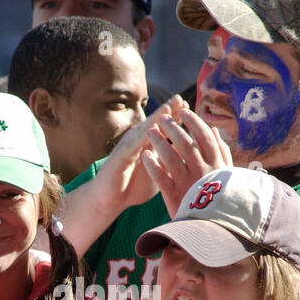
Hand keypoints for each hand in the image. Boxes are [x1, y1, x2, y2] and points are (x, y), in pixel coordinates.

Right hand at [54, 96, 187, 256]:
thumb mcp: (158, 173)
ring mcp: (128, 147)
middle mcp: (137, 142)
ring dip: (157, 117)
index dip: (175, 117)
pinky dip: (144, 135)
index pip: (163, 128)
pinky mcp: (121, 156)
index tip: (190, 107)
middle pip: (155, 123)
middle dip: (168, 111)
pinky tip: (153, 127)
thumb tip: (188, 156)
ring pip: (145, 130)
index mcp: (147, 145)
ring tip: (170, 106)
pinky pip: (134, 144)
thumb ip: (169, 162)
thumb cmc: (133, 187)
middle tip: (181, 98)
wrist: (109, 200)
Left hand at [141, 107, 233, 214]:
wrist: (214, 230)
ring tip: (150, 132)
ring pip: (171, 157)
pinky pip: (160, 177)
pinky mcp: (175, 196)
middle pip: (185, 143)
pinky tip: (145, 155)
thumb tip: (215, 130)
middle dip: (173, 128)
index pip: (204, 137)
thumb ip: (222, 152)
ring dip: (159, 142)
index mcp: (217, 165)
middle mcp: (203, 171)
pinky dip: (152, 165)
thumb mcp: (228, 175)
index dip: (193, 122)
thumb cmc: (222, 200)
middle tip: (162, 118)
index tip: (184, 111)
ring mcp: (188, 183)